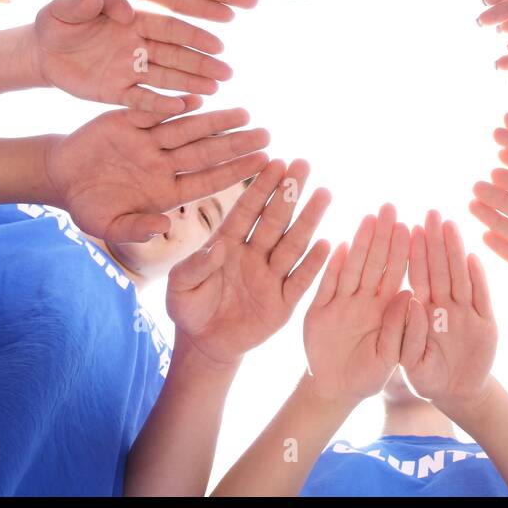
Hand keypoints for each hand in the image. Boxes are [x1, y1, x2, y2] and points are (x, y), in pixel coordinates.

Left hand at [32, 0, 230, 113]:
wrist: (39, 52)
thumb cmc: (54, 24)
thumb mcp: (59, 11)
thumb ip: (79, 5)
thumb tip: (98, 0)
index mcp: (131, 21)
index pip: (167, 27)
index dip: (192, 34)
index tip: (217, 42)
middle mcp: (137, 46)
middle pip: (175, 55)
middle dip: (201, 63)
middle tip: (227, 72)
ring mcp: (129, 70)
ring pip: (165, 78)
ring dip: (190, 84)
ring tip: (216, 90)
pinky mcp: (116, 92)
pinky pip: (141, 100)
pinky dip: (159, 105)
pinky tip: (181, 108)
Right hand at [44, 106, 269, 245]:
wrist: (58, 176)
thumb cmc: (88, 207)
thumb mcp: (109, 225)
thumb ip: (136, 229)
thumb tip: (164, 228)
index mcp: (166, 191)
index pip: (207, 180)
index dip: (235, 171)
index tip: (263, 162)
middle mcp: (163, 164)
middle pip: (206, 152)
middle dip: (236, 144)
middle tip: (266, 134)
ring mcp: (148, 141)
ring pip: (188, 129)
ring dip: (215, 121)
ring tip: (244, 113)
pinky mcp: (129, 120)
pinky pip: (154, 112)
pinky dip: (173, 106)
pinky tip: (197, 100)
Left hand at [166, 159, 331, 367]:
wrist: (204, 345)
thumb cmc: (188, 308)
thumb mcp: (180, 287)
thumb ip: (194, 267)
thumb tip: (216, 249)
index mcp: (227, 244)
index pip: (247, 211)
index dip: (260, 188)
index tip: (274, 162)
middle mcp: (253, 254)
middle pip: (275, 220)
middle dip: (289, 193)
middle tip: (304, 164)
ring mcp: (270, 276)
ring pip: (292, 243)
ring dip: (308, 219)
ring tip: (324, 193)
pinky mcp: (283, 302)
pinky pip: (300, 280)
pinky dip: (313, 263)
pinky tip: (327, 243)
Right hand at [303, 204, 411, 402]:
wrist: (336, 391)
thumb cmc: (369, 375)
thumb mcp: (390, 357)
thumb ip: (399, 328)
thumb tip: (410, 295)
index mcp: (386, 309)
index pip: (396, 274)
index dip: (402, 251)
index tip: (410, 226)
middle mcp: (364, 301)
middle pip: (375, 263)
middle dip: (382, 235)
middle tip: (389, 207)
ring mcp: (341, 304)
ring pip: (352, 268)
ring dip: (359, 243)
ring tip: (367, 218)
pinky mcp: (318, 312)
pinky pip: (326, 286)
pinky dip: (331, 268)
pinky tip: (337, 246)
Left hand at [399, 211, 496, 412]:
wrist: (456, 395)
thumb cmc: (425, 376)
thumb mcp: (407, 360)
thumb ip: (407, 332)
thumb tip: (411, 301)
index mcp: (422, 311)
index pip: (418, 276)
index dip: (415, 253)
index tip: (410, 228)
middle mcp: (444, 307)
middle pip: (439, 269)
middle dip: (435, 241)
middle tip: (431, 213)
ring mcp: (466, 313)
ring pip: (459, 277)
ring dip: (456, 251)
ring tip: (451, 226)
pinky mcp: (486, 324)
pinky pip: (481, 298)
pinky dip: (478, 279)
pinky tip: (473, 257)